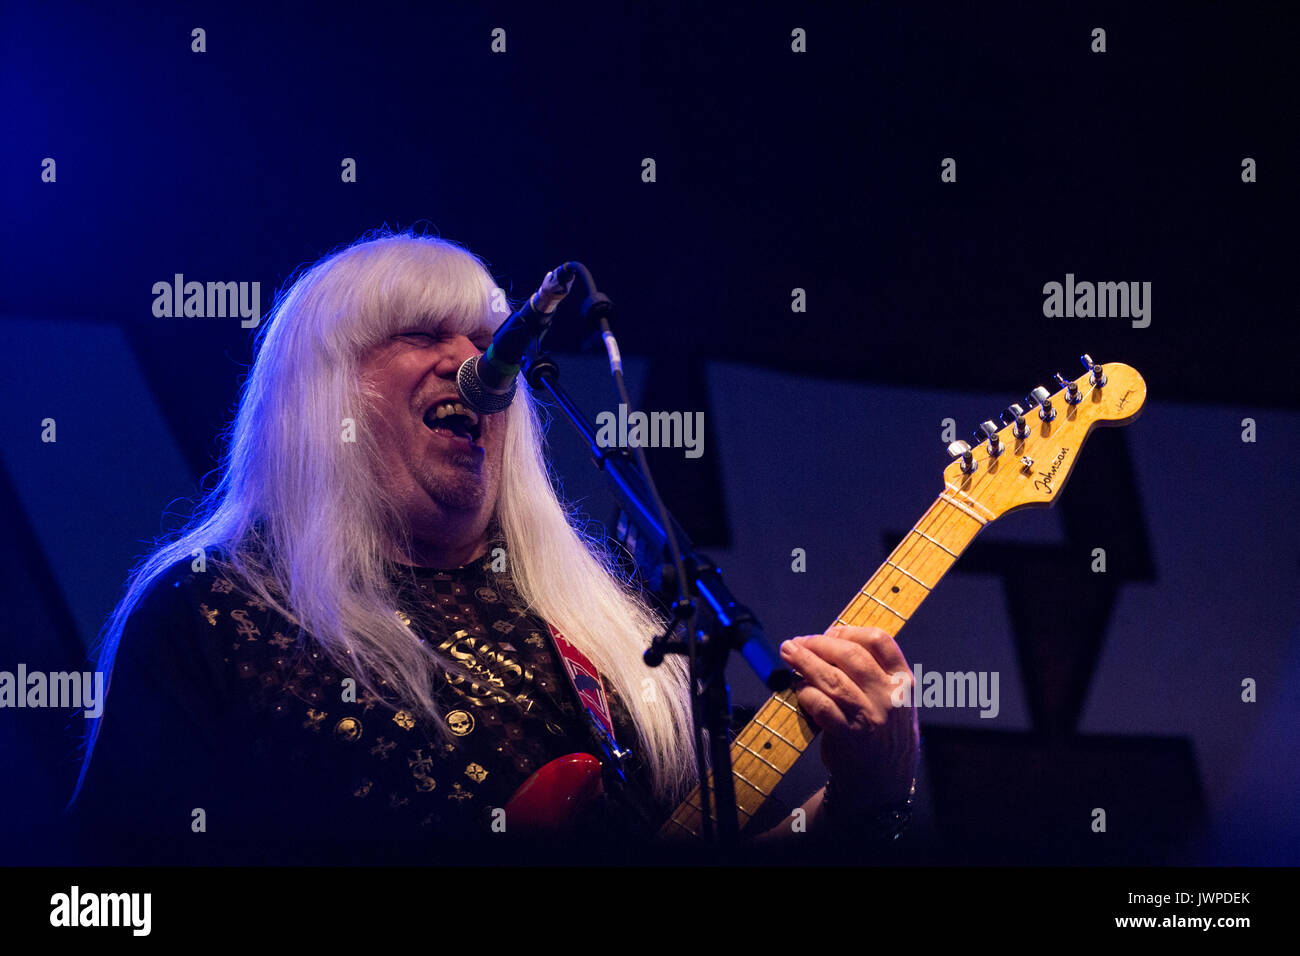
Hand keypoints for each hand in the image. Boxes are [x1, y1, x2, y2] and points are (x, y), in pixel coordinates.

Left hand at [780, 625, 918, 807]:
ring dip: (805, 663)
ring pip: (832, 679)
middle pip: (850, 656)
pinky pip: (821, 706)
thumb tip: (830, 640)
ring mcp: (870, 718)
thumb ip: (873, 672)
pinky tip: (798, 688)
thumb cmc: (883, 734)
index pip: (880, 641)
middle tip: (797, 643)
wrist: (884, 783)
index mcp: (903, 682)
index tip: (829, 632)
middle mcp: (890, 698)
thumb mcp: (893, 700)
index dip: (849, 631)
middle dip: (818, 644)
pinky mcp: (849, 737)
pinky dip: (806, 693)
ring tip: (788, 655)